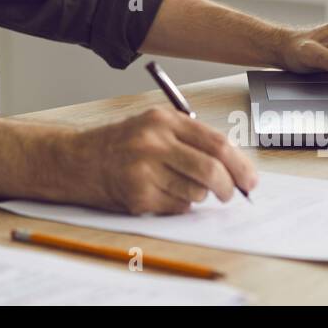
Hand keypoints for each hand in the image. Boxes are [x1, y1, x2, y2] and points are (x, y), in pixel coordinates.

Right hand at [65, 107, 258, 214]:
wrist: (78, 160)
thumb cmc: (121, 145)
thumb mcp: (154, 127)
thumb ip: (191, 140)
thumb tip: (234, 167)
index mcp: (163, 120)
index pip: (216, 143)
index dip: (240, 165)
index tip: (250, 179)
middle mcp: (153, 142)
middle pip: (211, 170)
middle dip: (228, 187)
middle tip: (230, 194)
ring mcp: (144, 169)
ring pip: (196, 192)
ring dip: (198, 196)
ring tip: (178, 186)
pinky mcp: (138, 195)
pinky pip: (177, 206)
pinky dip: (178, 204)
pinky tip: (160, 193)